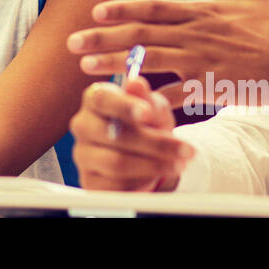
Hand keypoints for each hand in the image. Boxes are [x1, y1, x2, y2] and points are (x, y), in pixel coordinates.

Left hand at [67, 0, 268, 94]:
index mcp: (200, 10)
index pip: (153, 7)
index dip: (122, 9)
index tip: (94, 11)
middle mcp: (195, 33)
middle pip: (140, 33)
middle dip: (102, 37)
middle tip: (72, 43)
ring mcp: (201, 59)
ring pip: (148, 61)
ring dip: (114, 64)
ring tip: (85, 68)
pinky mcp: (211, 85)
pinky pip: (174, 94)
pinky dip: (150, 99)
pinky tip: (125, 102)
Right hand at [70, 77, 192, 191]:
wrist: (144, 155)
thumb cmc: (147, 124)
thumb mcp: (155, 109)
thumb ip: (147, 98)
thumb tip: (136, 82)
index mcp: (95, 98)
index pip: (102, 99)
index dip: (124, 106)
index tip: (147, 113)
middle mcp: (83, 125)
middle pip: (114, 135)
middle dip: (155, 144)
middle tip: (185, 150)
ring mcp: (82, 155)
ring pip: (117, 163)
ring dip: (154, 165)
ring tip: (178, 164)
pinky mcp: (89, 181)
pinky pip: (116, 186)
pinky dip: (142, 183)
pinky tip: (157, 177)